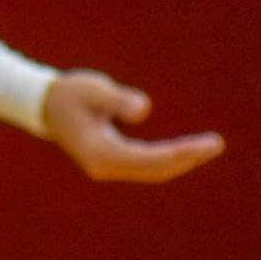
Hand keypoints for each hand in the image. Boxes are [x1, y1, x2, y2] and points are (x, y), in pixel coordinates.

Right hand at [43, 71, 223, 182]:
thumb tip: (144, 110)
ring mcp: (108, 166)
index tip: (208, 144)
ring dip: (180, 161)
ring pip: (152, 170)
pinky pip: (147, 165)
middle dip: (187, 159)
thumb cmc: (69, 93)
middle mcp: (104, 166)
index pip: (149, 159)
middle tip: (215, 144)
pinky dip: (168, 158)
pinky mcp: (112, 161)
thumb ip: (116, 99)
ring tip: (208, 147)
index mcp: (99, 152)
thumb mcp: (92, 89)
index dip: (181, 152)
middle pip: (155, 169)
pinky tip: (186, 150)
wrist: (45, 106)